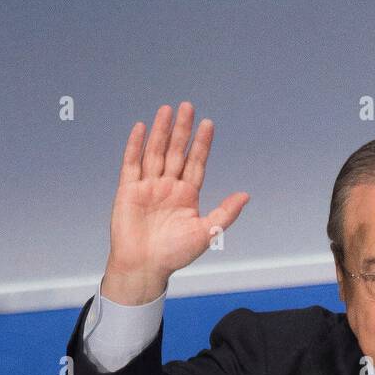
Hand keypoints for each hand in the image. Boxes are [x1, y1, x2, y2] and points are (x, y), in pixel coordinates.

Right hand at [102, 102, 249, 302]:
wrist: (144, 267)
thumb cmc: (174, 255)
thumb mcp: (206, 233)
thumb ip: (225, 213)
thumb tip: (245, 195)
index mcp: (187, 196)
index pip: (196, 163)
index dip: (201, 144)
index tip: (208, 124)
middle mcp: (168, 188)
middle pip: (176, 152)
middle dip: (182, 130)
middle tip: (188, 107)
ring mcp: (148, 187)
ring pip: (155, 152)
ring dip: (161, 132)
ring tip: (168, 110)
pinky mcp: (128, 190)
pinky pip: (131, 163)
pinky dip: (135, 145)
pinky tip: (142, 128)